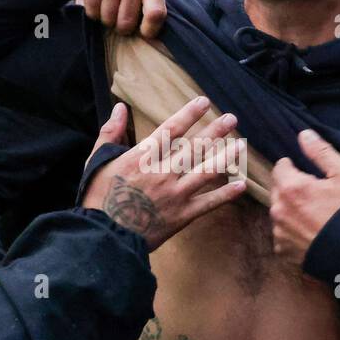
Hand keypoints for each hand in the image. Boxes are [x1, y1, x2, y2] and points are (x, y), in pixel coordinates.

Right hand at [79, 0, 166, 38]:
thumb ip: (153, 6)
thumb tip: (151, 40)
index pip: (155, 14)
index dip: (150, 30)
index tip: (144, 32)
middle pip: (126, 23)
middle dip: (124, 27)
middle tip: (123, 17)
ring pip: (108, 20)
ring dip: (109, 20)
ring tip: (112, 7)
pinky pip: (92, 13)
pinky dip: (95, 13)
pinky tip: (100, 1)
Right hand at [82, 97, 246, 250]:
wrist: (104, 237)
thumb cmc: (98, 199)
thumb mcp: (98, 161)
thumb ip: (111, 132)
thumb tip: (120, 107)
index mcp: (142, 158)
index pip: (171, 129)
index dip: (189, 114)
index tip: (204, 102)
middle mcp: (163, 173)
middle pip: (195, 147)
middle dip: (215, 131)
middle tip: (232, 119)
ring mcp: (175, 195)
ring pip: (207, 171)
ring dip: (225, 157)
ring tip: (241, 144)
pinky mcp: (182, 215)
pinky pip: (208, 203)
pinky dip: (225, 194)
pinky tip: (241, 185)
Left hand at [270, 129, 339, 265]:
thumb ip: (321, 152)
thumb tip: (303, 134)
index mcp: (291, 188)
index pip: (280, 167)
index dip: (295, 168)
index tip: (310, 176)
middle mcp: (278, 210)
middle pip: (277, 189)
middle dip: (292, 189)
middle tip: (316, 195)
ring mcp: (279, 232)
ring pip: (279, 212)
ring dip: (291, 210)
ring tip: (315, 216)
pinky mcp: (284, 251)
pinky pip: (283, 233)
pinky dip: (293, 231)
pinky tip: (312, 232)